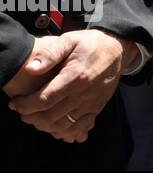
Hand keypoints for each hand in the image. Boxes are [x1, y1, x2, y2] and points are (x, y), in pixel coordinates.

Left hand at [7, 30, 128, 142]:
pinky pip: (79, 127)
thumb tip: (31, 68)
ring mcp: (92, 102)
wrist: (118, 49)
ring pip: (63, 125)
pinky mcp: (98, 107)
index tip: (14, 102)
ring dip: (44, 126)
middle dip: (30, 117)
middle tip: (22, 110)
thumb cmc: (91, 44)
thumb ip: (50, 53)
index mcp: (75, 76)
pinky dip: (65, 132)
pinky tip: (54, 127)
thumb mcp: (70, 40)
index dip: (25, 105)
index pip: (44, 100)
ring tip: (35, 117)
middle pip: (51, 116)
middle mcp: (84, 93)